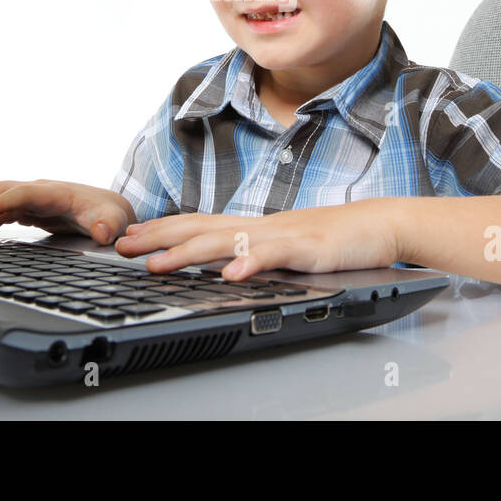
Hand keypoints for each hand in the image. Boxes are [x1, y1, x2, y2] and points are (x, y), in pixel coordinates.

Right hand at [0, 180, 133, 243]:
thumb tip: (102, 233)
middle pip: (2, 191)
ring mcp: (31, 200)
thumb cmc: (109, 214)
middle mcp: (39, 192)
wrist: (108, 210)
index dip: (3, 202)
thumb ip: (108, 226)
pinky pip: (1, 212)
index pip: (23, 193)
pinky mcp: (28, 210)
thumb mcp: (114, 220)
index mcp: (56, 193)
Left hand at [113, 198, 403, 279]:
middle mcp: (260, 227)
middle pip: (200, 228)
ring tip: (157, 265)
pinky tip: (229, 276)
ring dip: (188, 252)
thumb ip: (252, 251)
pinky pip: (274, 256)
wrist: (379, 225)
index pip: (198, 224)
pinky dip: (250, 264)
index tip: (127, 237)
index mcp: (253, 227)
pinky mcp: (306, 249)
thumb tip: (220, 263)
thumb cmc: (333, 239)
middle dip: (158, 238)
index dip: (161, 230)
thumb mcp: (283, 246)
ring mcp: (281, 236)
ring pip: (227, 241)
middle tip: (122, 247)